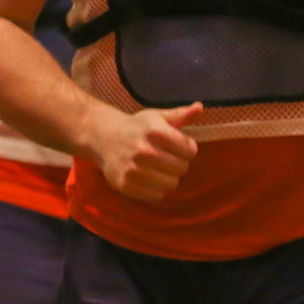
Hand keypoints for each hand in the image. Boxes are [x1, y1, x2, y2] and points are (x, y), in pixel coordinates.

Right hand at [83, 102, 201, 201]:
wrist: (103, 136)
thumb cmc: (137, 127)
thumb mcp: (157, 117)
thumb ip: (180, 114)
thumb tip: (200, 107)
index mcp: (155, 131)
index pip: (191, 151)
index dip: (187, 148)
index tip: (176, 145)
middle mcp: (144, 151)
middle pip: (182, 168)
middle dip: (178, 163)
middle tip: (165, 157)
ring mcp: (133, 170)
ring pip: (171, 184)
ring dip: (167, 177)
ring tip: (157, 168)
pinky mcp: (125, 185)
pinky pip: (156, 195)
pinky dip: (155, 188)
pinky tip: (147, 177)